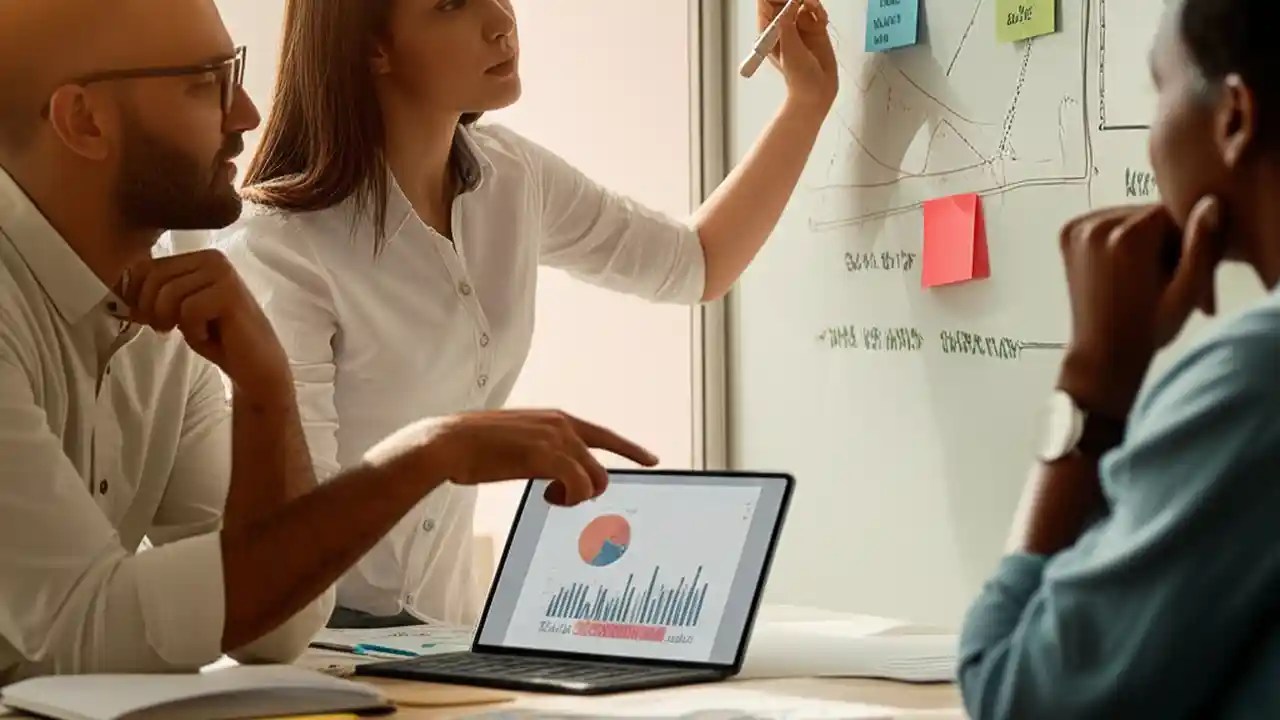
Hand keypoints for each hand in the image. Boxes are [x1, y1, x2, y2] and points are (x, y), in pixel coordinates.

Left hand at [120, 250, 290, 399]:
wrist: (253, 365)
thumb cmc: (216, 336)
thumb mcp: (177, 310)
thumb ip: (156, 293)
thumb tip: (119, 286)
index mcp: (200, 257)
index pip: (147, 266)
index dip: (138, 296)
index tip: (149, 318)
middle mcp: (213, 258)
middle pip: (154, 278)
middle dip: (152, 310)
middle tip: (167, 329)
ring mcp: (224, 274)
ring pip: (169, 293)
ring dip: (173, 321)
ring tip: (192, 332)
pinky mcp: (230, 294)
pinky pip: (188, 310)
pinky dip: (192, 330)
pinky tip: (208, 335)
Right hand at [365, 410, 659, 506]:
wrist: (449, 442)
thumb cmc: (477, 448)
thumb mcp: (519, 442)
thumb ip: (543, 451)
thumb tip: (556, 473)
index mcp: (557, 419)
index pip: (604, 435)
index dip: (631, 449)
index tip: (652, 460)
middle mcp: (562, 425)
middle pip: (602, 466)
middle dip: (591, 490)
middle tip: (564, 500)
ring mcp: (555, 439)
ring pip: (593, 479)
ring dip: (575, 497)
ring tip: (549, 496)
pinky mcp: (545, 455)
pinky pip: (576, 485)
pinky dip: (567, 498)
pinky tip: (547, 497)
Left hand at [759, 0, 837, 111]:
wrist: (817, 90)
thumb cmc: (798, 76)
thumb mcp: (789, 49)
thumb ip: (787, 25)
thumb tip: (789, 3)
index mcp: (769, 30)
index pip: (766, 3)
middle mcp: (783, 25)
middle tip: (805, 0)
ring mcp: (800, 26)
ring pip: (802, 1)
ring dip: (810, 1)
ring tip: (814, 7)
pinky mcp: (815, 28)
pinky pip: (816, 10)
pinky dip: (819, 11)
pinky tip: (822, 19)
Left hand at [1056, 198, 1223, 416]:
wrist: (1103, 352)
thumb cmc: (1150, 327)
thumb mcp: (1187, 290)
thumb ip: (1201, 245)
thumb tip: (1208, 203)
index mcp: (1129, 237)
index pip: (1172, 213)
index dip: (1182, 239)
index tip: (1177, 269)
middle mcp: (1098, 226)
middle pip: (1147, 213)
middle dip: (1159, 236)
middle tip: (1159, 275)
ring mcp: (1078, 229)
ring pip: (1127, 216)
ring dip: (1138, 235)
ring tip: (1139, 274)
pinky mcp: (1068, 234)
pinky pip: (1105, 222)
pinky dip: (1115, 237)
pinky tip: (1119, 267)